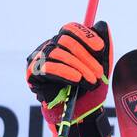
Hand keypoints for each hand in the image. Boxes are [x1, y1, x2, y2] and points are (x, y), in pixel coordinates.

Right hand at [25, 21, 112, 136]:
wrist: (83, 111)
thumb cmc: (90, 87)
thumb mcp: (102, 66)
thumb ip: (103, 47)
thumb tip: (103, 24)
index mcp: (65, 43)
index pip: (70, 29)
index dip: (85, 36)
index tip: (100, 48)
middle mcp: (50, 47)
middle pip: (64, 40)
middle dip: (86, 57)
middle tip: (99, 73)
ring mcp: (39, 59)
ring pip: (58, 53)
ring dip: (79, 68)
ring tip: (91, 82)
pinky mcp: (33, 73)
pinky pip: (47, 67)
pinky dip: (65, 72)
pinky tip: (76, 79)